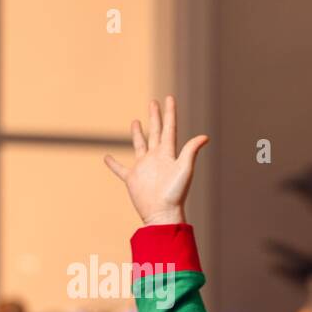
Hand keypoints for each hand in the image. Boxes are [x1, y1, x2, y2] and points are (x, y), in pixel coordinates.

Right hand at [103, 95, 208, 225]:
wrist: (163, 213)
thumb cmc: (175, 193)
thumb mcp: (185, 169)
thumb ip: (191, 151)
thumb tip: (205, 136)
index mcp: (168, 154)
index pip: (169, 128)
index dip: (170, 113)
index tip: (169, 97)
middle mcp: (156, 158)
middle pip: (155, 132)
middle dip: (155, 117)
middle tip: (153, 102)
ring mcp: (144, 167)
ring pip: (140, 145)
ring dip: (138, 133)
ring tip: (136, 122)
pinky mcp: (132, 179)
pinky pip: (120, 169)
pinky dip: (113, 163)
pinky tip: (106, 157)